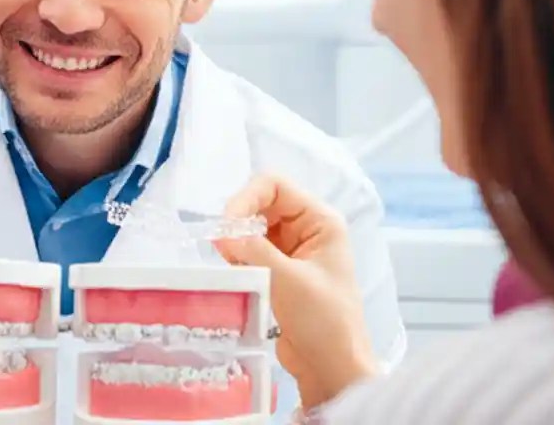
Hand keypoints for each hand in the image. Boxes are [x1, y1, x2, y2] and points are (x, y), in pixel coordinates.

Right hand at [214, 175, 379, 407]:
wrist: (332, 367)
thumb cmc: (324, 322)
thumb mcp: (288, 280)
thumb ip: (253, 250)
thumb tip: (221, 232)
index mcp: (320, 221)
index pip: (274, 186)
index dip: (246, 198)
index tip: (225, 225)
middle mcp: (306, 229)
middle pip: (259, 205)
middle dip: (238, 223)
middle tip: (223, 249)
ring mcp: (291, 250)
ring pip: (250, 229)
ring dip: (236, 243)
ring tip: (234, 267)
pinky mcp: (277, 271)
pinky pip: (248, 252)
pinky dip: (236, 259)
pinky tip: (237, 276)